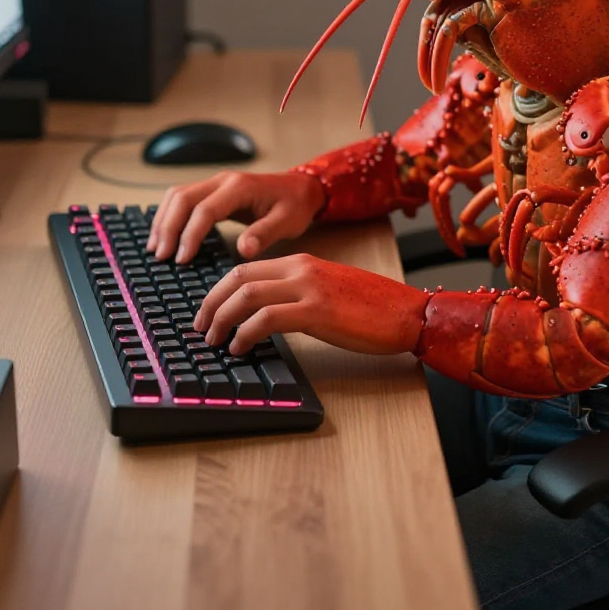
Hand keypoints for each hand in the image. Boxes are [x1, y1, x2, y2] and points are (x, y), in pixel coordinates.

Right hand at [146, 170, 325, 264]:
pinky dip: (169, 215)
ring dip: (163, 220)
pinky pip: (183, 198)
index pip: (204, 210)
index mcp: (239, 188)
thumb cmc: (295, 205)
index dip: (189, 235)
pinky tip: (164, 235)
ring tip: (155, 248)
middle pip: (183, 198)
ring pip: (177, 195)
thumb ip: (264, 234)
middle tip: (161, 256)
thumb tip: (243, 250)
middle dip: (168, 227)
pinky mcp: (213, 190)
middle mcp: (223, 181)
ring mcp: (216, 183)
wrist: (302, 188)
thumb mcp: (287, 222)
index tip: (181, 260)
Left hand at [192, 253, 428, 356]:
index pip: (245, 268)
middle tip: (200, 327)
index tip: (208, 311)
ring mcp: (308, 288)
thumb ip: (297, 293)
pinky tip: (240, 347)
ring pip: (246, 295)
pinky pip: (267, 319)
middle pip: (238, 277)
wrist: (408, 312)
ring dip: (222, 319)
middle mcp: (300, 269)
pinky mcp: (317, 311)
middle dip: (211, 303)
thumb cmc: (372, 307)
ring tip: (213, 340)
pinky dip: (245, 333)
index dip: (219, 290)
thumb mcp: (327, 291)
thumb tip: (265, 315)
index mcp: (301, 262)